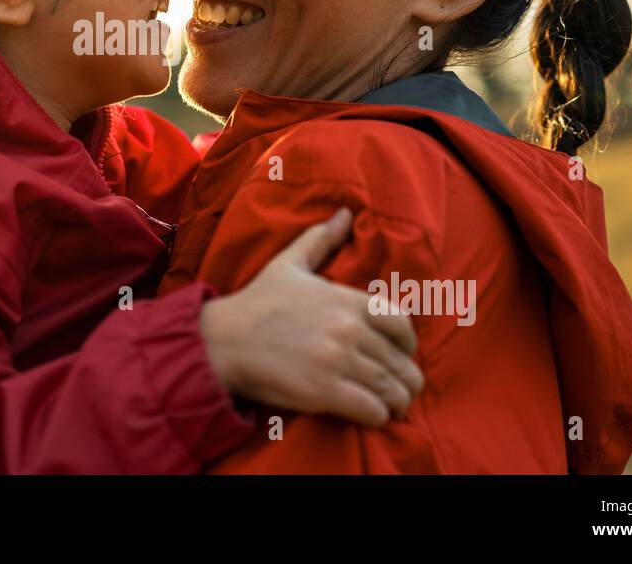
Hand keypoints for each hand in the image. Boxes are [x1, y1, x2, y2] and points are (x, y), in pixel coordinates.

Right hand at [199, 208, 423, 426]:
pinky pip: (372, 409)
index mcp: (347, 299)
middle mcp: (349, 328)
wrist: (223, 339)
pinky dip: (379, 416)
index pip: (402, 323)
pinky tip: (373, 415)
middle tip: (401, 389)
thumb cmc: (256, 302)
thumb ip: (320, 240)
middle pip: (400, 361)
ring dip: (397, 401)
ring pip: (391, 388)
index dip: (408, 343)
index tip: (400, 354)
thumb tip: (344, 214)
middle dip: (406, 379)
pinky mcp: (325, 391)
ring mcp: (338, 360)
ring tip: (393, 407)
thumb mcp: (288, 263)